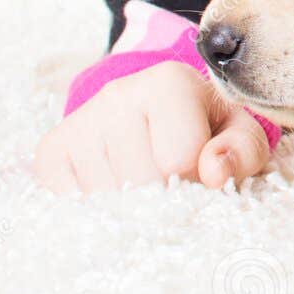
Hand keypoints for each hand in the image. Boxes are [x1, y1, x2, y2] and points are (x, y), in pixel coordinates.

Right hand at [34, 61, 270, 192]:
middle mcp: (117, 93)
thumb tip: (214, 172)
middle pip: (141, 180)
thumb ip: (242, 150)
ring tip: (144, 184)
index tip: (197, 165)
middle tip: (170, 180)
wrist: (151, 118)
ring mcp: (80, 121)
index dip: (194, 175)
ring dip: (131, 206)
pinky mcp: (51, 151)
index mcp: (169, 82)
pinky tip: (114, 191)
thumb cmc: (204, 128)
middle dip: (163, 194)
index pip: (179, 157)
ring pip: (106, 197)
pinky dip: (96, 211)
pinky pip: (70, 204)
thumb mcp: (237, 133)